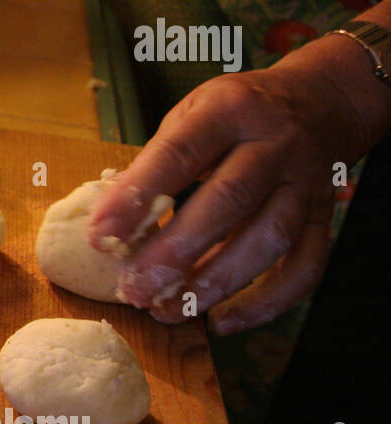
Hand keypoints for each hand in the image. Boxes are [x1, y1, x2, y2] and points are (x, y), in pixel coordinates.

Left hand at [89, 33, 387, 334]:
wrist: (320, 102)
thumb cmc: (235, 115)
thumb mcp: (190, 117)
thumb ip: (155, 164)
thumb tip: (113, 224)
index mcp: (228, 110)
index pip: (179, 153)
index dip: (138, 196)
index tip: (100, 236)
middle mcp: (274, 144)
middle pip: (229, 200)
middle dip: (176, 251)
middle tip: (135, 288)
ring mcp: (305, 183)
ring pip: (269, 238)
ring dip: (216, 282)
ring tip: (170, 309)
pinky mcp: (324, 217)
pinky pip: (304, 266)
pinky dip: (266, 302)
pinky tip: (224, 320)